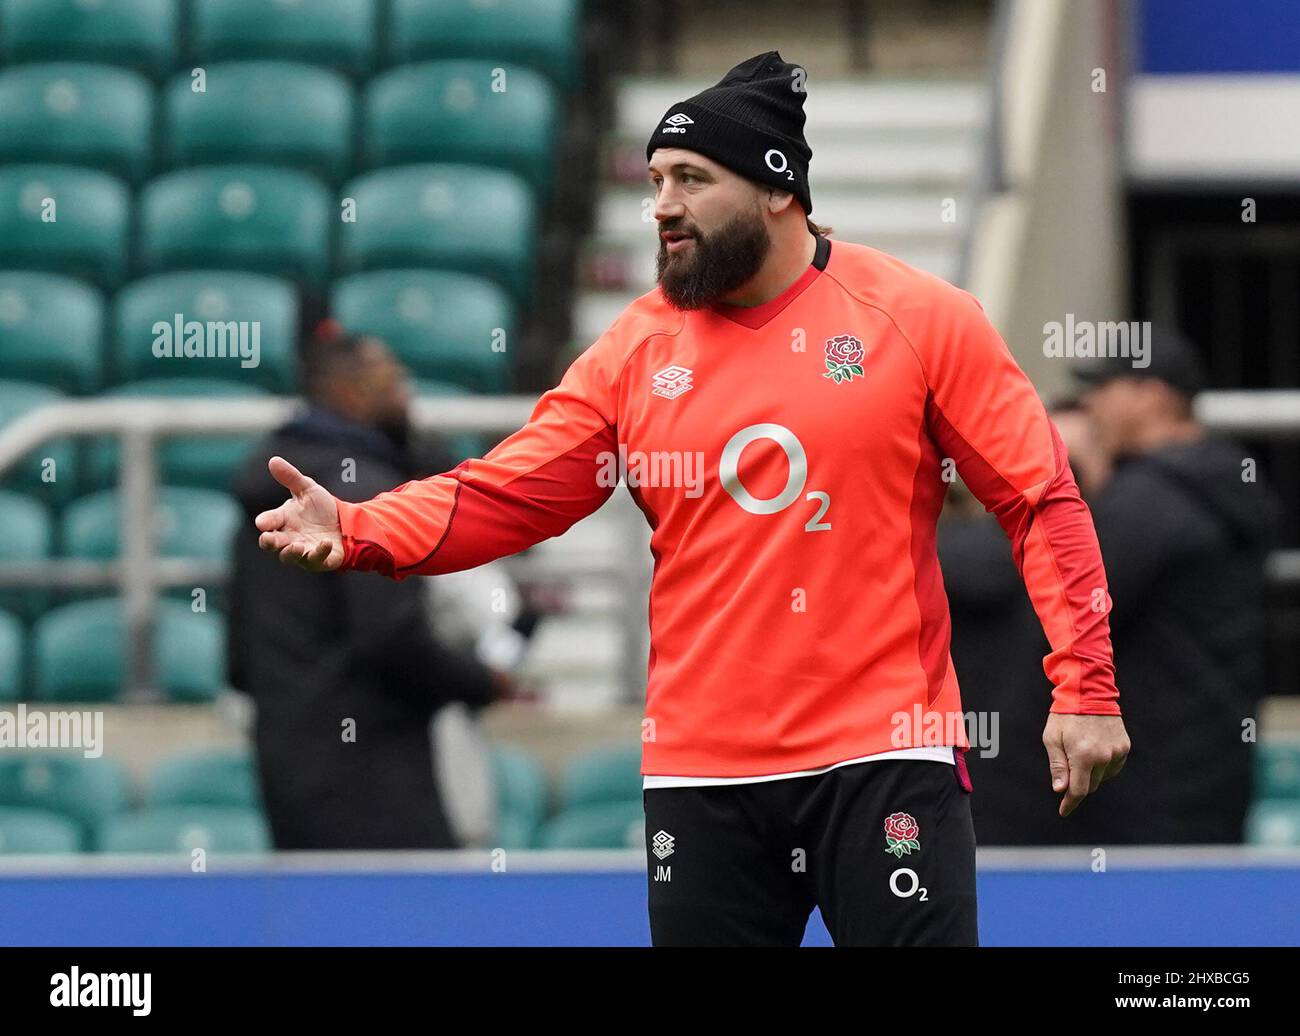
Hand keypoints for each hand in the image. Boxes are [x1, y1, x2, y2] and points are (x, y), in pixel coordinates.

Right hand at [254, 456, 344, 571]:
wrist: (345, 523)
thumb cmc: (320, 508)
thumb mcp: (307, 489)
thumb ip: (291, 477)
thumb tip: (273, 460)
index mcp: (282, 520)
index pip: (268, 522)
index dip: (265, 522)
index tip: (263, 522)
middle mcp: (288, 538)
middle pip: (272, 544)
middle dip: (269, 542)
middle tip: (268, 539)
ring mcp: (302, 551)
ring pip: (289, 557)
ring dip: (290, 552)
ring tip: (296, 545)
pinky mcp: (319, 560)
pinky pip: (315, 560)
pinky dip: (319, 553)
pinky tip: (325, 543)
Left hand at [1042, 713, 1129, 816]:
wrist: (1089, 692)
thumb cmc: (1065, 715)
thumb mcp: (1052, 739)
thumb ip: (1058, 766)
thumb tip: (1061, 790)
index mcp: (1083, 756)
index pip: (1078, 791)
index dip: (1070, 803)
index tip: (1063, 811)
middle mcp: (1103, 757)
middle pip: (1091, 785)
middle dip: (1078, 783)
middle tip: (1068, 769)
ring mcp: (1117, 752)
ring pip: (1103, 777)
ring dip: (1091, 774)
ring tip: (1081, 753)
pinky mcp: (1125, 747)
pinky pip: (1113, 767)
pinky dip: (1103, 766)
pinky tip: (1095, 752)